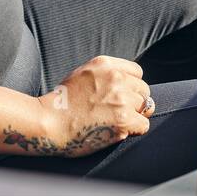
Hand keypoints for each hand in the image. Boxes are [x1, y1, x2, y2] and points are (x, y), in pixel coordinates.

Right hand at [24, 56, 152, 157]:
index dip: (131, 85)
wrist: (50, 122)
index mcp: (104, 64)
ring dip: (135, 116)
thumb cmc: (63, 102)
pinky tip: (118, 131)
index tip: (122, 95)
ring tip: (116, 121)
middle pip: (143, 90)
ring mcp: (121, 99)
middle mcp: (115, 78)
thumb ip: (105, 73)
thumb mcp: (82, 74)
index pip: (137, 72)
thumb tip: (128, 82)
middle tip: (117, 111)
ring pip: (146, 107)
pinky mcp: (123, 120)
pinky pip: (144, 124)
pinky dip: (134, 130)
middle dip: (134, 101)